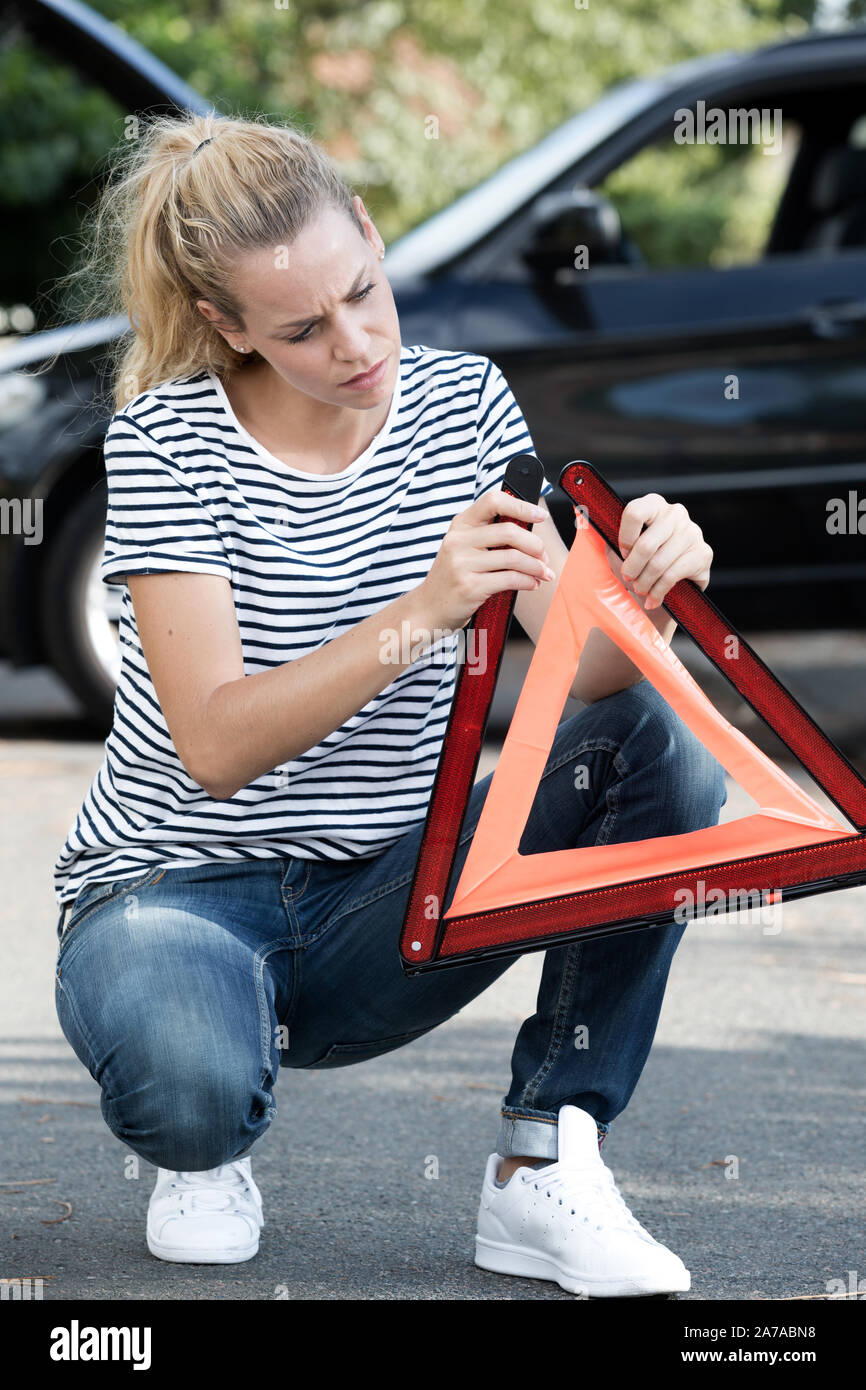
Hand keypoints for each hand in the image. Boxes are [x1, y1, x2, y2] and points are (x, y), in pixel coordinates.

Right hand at [418, 488, 554, 630]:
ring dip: (535, 566)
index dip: (521, 506)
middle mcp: (458, 541)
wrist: (428, 609)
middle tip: (543, 555)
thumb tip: (529, 528)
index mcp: (460, 525)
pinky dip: (527, 581)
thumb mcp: (463, 548)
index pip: (492, 501)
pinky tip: (531, 584)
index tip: (540, 516)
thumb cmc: (453, 577)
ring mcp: (462, 564)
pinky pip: (510, 579)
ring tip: (543, 573)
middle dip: (535, 544)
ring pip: (513, 558)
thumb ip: (488, 535)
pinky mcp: (470, 587)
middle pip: (509, 532)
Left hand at [608, 494, 711, 609]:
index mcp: (654, 504)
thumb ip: (612, 541)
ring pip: (659, 563)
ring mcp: (692, 532)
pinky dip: (658, 591)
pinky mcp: (703, 553)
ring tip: (640, 590)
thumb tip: (598, 530)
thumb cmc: (641, 564)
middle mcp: (676, 514)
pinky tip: (653, 598)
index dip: (625, 538)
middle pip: (646, 544)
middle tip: (628, 578)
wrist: (670, 588)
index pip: (635, 512)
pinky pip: (673, 575)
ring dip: (644, 583)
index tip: (623, 554)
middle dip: (632, 568)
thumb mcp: (622, 550)